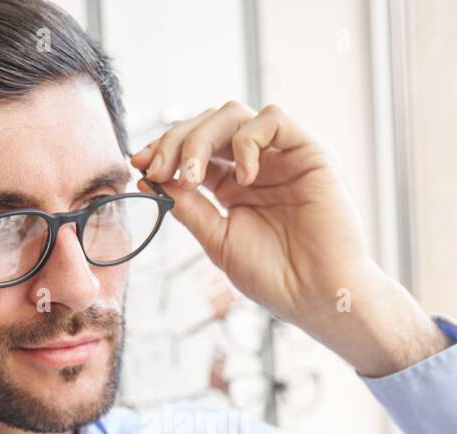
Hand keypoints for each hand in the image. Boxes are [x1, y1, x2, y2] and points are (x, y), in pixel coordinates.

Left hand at [132, 102, 447, 375]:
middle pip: (207, 124)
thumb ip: (188, 207)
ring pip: (234, 114)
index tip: (138, 165)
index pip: (192, 150)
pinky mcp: (309, 153)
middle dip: (174, 141)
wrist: (319, 297)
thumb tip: (150, 179)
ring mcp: (281, 157)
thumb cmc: (275, 278)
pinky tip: (242, 178)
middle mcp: (256, 165)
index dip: (163, 150)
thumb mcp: (218, 241)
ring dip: (202, 138)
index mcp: (233, 186)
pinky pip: (273, 119)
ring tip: (193, 177)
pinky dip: (248, 140)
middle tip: (157, 169)